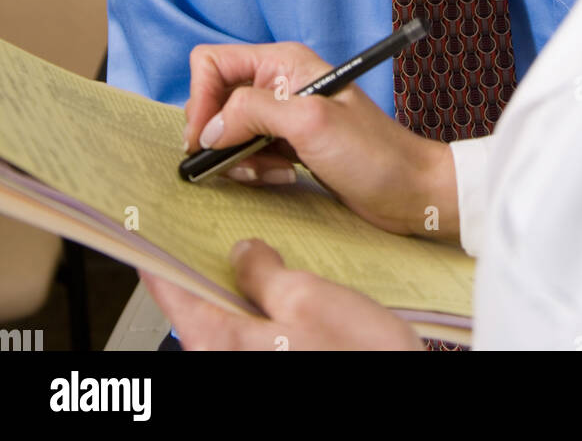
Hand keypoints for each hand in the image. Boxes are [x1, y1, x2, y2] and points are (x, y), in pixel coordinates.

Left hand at [140, 240, 422, 350]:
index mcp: (219, 343)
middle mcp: (225, 358)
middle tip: (204, 216)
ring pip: (230, 311)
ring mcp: (252, 362)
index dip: (157, 250)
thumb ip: (265, 272)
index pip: (170, 290)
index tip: (147, 221)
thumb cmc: (357, 363)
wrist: (396, 404)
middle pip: (197, 299)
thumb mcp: (308, 298)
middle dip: (202, 256)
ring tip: (246, 237)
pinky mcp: (280, 362)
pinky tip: (280, 274)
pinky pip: (256, 325)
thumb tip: (243, 253)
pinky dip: (261, 296)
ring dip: (238, 275)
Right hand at [183, 40, 459, 239]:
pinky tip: (285, 175)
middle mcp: (279, 82)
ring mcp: (283, 114)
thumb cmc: (373, 154)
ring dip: (240, 158)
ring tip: (273, 170)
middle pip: (216, 100)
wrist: (410, 190)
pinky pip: (247, 152)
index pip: (213, 63)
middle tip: (243, 161)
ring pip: (228, 130)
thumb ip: (254, 113)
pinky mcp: (287, 143)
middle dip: (220, 136)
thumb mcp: (311, 124)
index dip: (200, 101)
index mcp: (283, 62)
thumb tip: (210, 128)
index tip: (205, 140)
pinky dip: (255, 168)